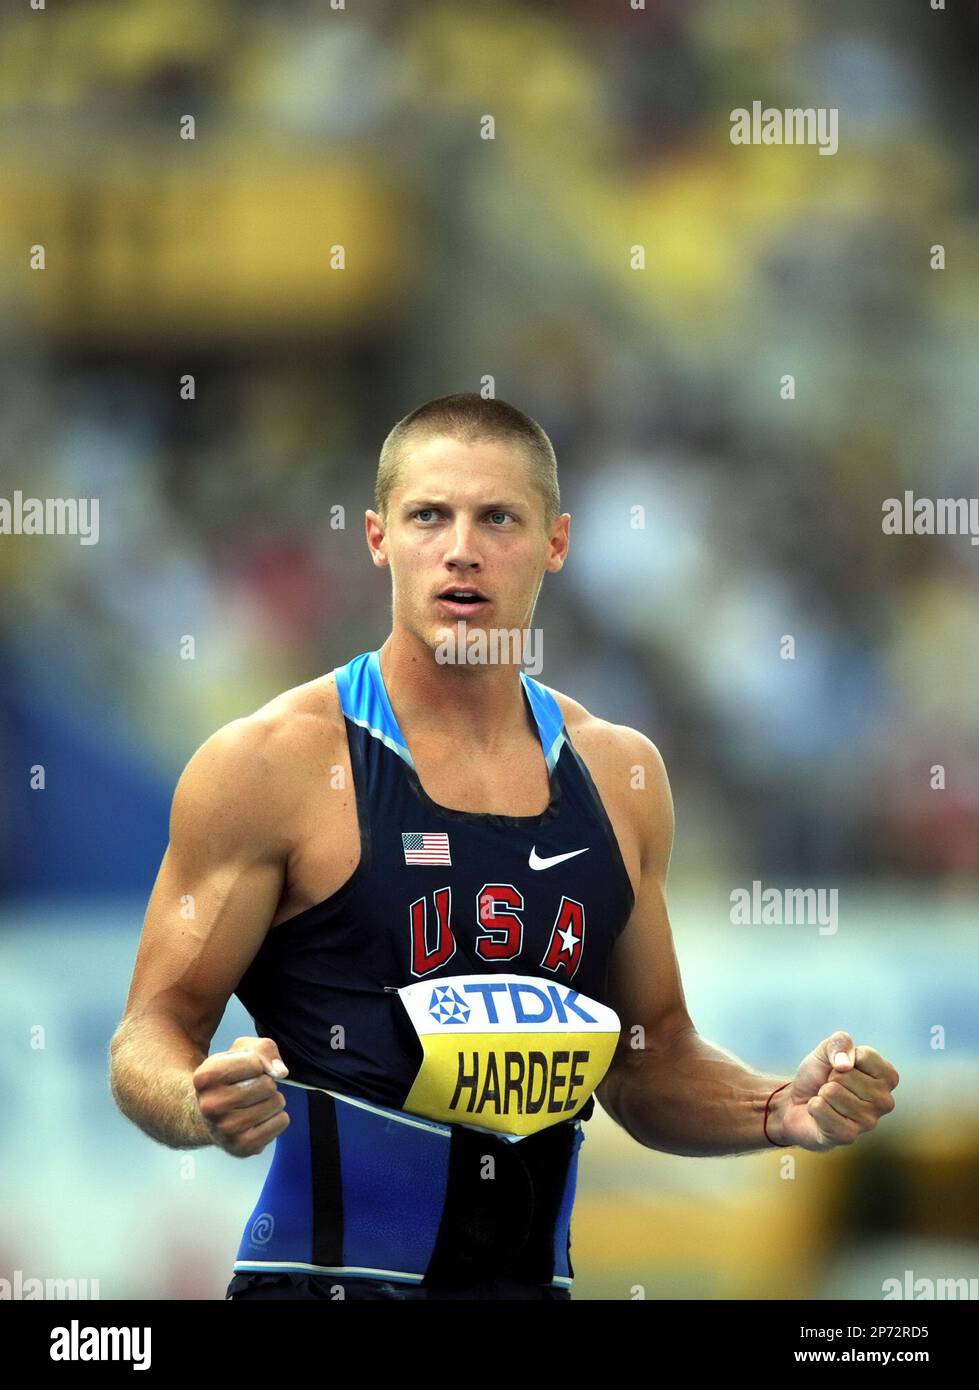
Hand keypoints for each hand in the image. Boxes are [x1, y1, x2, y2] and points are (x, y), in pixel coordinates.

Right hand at [192, 1035, 289, 1156]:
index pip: (255, 1063)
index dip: (257, 1064)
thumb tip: (281, 1072)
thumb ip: (264, 1049)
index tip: (245, 1071)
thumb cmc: (229, 1078)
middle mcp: (210, 1106)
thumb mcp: (241, 1051)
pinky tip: (260, 1118)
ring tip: (255, 1104)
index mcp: (205, 1077)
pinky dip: (277, 1117)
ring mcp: (225, 1130)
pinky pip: (281, 1121)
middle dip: (266, 1083)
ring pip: (276, 1102)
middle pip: (267, 1085)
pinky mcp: (242, 1147)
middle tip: (251, 1089)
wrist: (209, 1117)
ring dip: (272, 1099)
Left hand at [768, 1032, 898, 1150]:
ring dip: (822, 1093)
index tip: (841, 1067)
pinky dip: (814, 1107)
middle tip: (830, 1086)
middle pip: (846, 1075)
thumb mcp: (828, 1049)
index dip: (843, 1056)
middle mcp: (885, 1102)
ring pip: (832, 1092)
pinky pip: (821, 1109)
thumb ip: (840, 1043)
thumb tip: (844, 1064)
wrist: (797, 1101)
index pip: (864, 1056)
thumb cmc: (820, 1074)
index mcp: (888, 1077)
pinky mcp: (848, 1136)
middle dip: (831, 1077)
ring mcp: (869, 1121)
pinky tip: (820, 1114)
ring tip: (827, 1100)